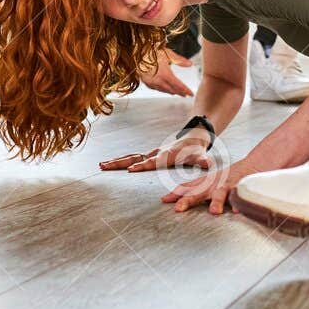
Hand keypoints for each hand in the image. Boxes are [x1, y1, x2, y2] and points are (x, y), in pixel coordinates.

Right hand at [99, 130, 214, 174]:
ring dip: (116, 161)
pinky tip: (109, 165)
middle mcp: (156, 153)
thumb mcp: (200, 156)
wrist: (194, 138)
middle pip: (135, 158)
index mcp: (166, 155)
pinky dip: (121, 161)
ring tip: (101, 165)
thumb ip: (202, 160)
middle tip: (104, 166)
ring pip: (131, 157)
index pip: (152, 162)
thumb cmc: (196, 150)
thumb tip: (207, 163)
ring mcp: (151, 153)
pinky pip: (133, 158)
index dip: (143, 166)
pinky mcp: (149, 155)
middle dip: (120, 163)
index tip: (131, 170)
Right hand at [138, 50, 193, 96]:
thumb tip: (190, 64)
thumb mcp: (168, 53)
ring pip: (163, 90)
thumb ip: (180, 60)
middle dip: (179, 92)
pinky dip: (161, 89)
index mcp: (165, 74)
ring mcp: (150, 82)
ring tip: (176, 93)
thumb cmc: (152, 50)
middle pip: (171, 89)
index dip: (185, 90)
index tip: (191, 94)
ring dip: (170, 91)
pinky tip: (163, 89)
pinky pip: (155, 88)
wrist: (135, 51)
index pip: (178, 85)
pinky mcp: (145, 81)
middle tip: (185, 94)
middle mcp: (158, 80)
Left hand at [161, 156, 255, 214]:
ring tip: (214, 212)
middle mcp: (214, 184)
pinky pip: (239, 197)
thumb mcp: (208, 180)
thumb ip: (193, 189)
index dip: (176, 193)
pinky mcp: (241, 189)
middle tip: (179, 208)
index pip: (187, 187)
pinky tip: (237, 212)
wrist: (252, 164)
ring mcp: (227, 186)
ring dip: (216, 202)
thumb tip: (169, 198)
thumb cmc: (227, 177)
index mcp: (205, 182)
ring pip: (220, 195)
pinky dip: (238, 204)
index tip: (164, 200)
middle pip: (199, 192)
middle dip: (188, 200)